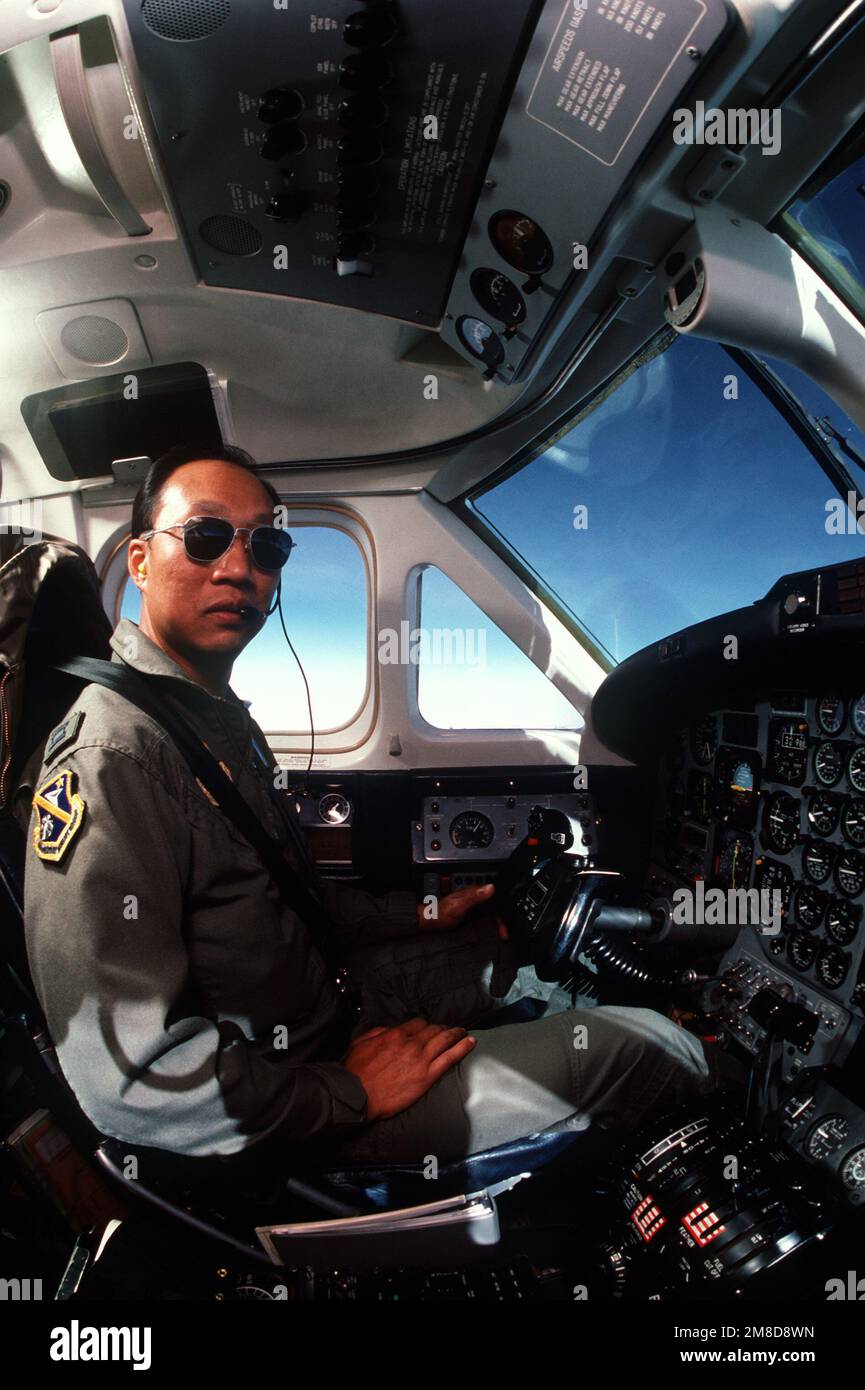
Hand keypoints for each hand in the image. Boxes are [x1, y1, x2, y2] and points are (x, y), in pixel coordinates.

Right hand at [342, 1018, 476, 1121]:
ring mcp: (421, 1059)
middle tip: (450, 1030)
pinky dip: (462, 1048)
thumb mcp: (360, 1043)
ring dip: (457, 1034)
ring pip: (445, 1040)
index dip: (425, 1025)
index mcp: (395, 1034)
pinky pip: (450, 1058)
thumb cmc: (355, 1071)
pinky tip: (471, 1042)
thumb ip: (377, 1033)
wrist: (356, 1095)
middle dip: (443, 1029)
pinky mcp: (427, 1076)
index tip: (429, 1028)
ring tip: (464, 1032)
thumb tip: (389, 1030)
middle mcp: (411, 1044)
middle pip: (433, 1030)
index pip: (417, 1023)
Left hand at [417, 882, 498, 930]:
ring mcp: (473, 906)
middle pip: (495, 907)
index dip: (503, 913)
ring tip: (503, 935)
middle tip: (505, 935)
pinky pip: (485, 918)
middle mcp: (475, 898)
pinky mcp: (471, 914)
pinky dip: (491, 925)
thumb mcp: (458, 906)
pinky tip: (493, 931)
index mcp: (474, 893)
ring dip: (498, 923)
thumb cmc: (440, 914)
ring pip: (491, 913)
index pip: (496, 900)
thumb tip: (491, 887)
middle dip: (503, 920)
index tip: (505, 928)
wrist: (428, 922)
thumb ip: (474, 897)